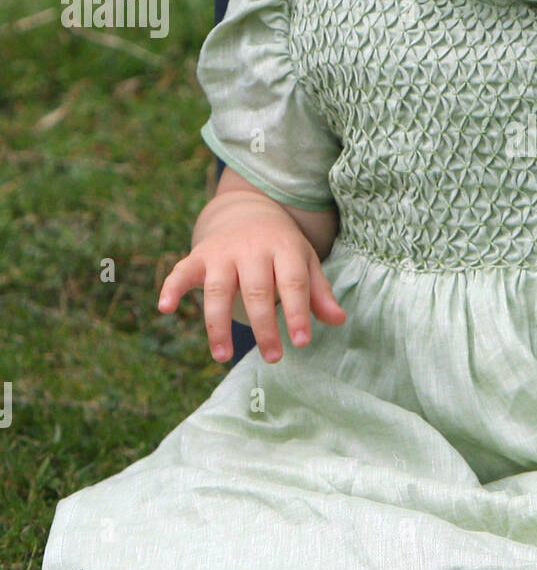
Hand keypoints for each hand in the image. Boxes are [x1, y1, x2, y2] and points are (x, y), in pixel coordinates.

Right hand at [157, 216, 346, 363]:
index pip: (293, 283)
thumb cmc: (282, 248)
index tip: (301, 342)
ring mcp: (223, 253)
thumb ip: (319, 293)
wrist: (248, 211)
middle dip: (264, 326)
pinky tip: (164, 308)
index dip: (297, 313)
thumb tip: (339, 320)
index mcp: (285, 250)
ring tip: (222, 356)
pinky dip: (171, 287)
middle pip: (257, 290)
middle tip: (273, 357)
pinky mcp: (198, 257)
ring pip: (219, 289)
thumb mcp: (305, 263)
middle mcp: (252, 250)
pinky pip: (181, 271)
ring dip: (218, 324)